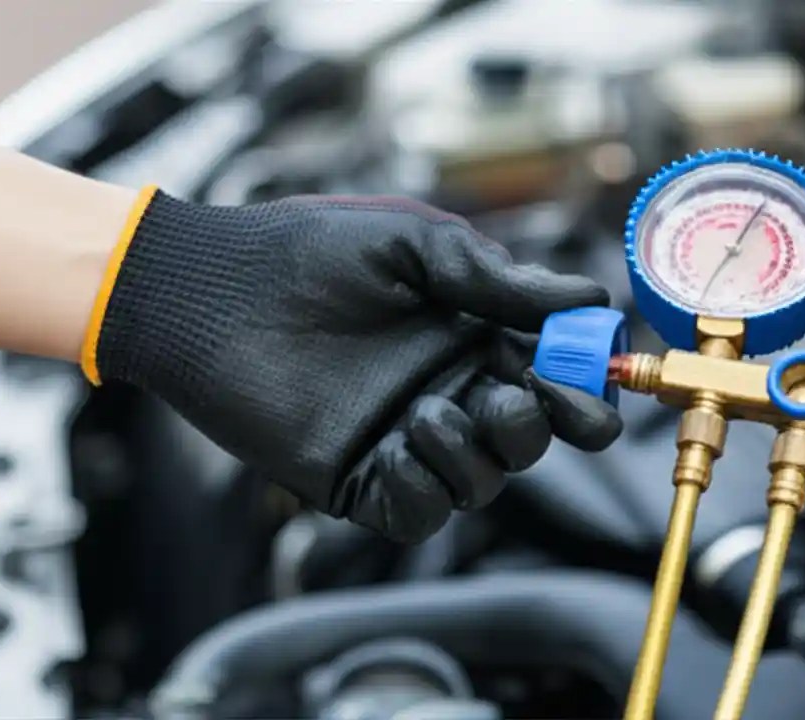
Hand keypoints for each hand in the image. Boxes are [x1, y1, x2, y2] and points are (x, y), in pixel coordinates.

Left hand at [84, 190, 621, 541]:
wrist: (208, 289)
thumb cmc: (307, 251)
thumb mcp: (415, 245)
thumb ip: (498, 279)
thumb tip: (591, 299)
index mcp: (468, 335)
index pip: (551, 374)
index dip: (584, 382)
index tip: (596, 372)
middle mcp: (445, 390)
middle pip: (530, 437)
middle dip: (542, 425)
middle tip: (516, 395)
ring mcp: (401, 438)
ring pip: (483, 481)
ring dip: (479, 453)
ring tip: (428, 411)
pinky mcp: (355, 476)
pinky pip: (419, 511)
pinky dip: (429, 487)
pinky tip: (404, 441)